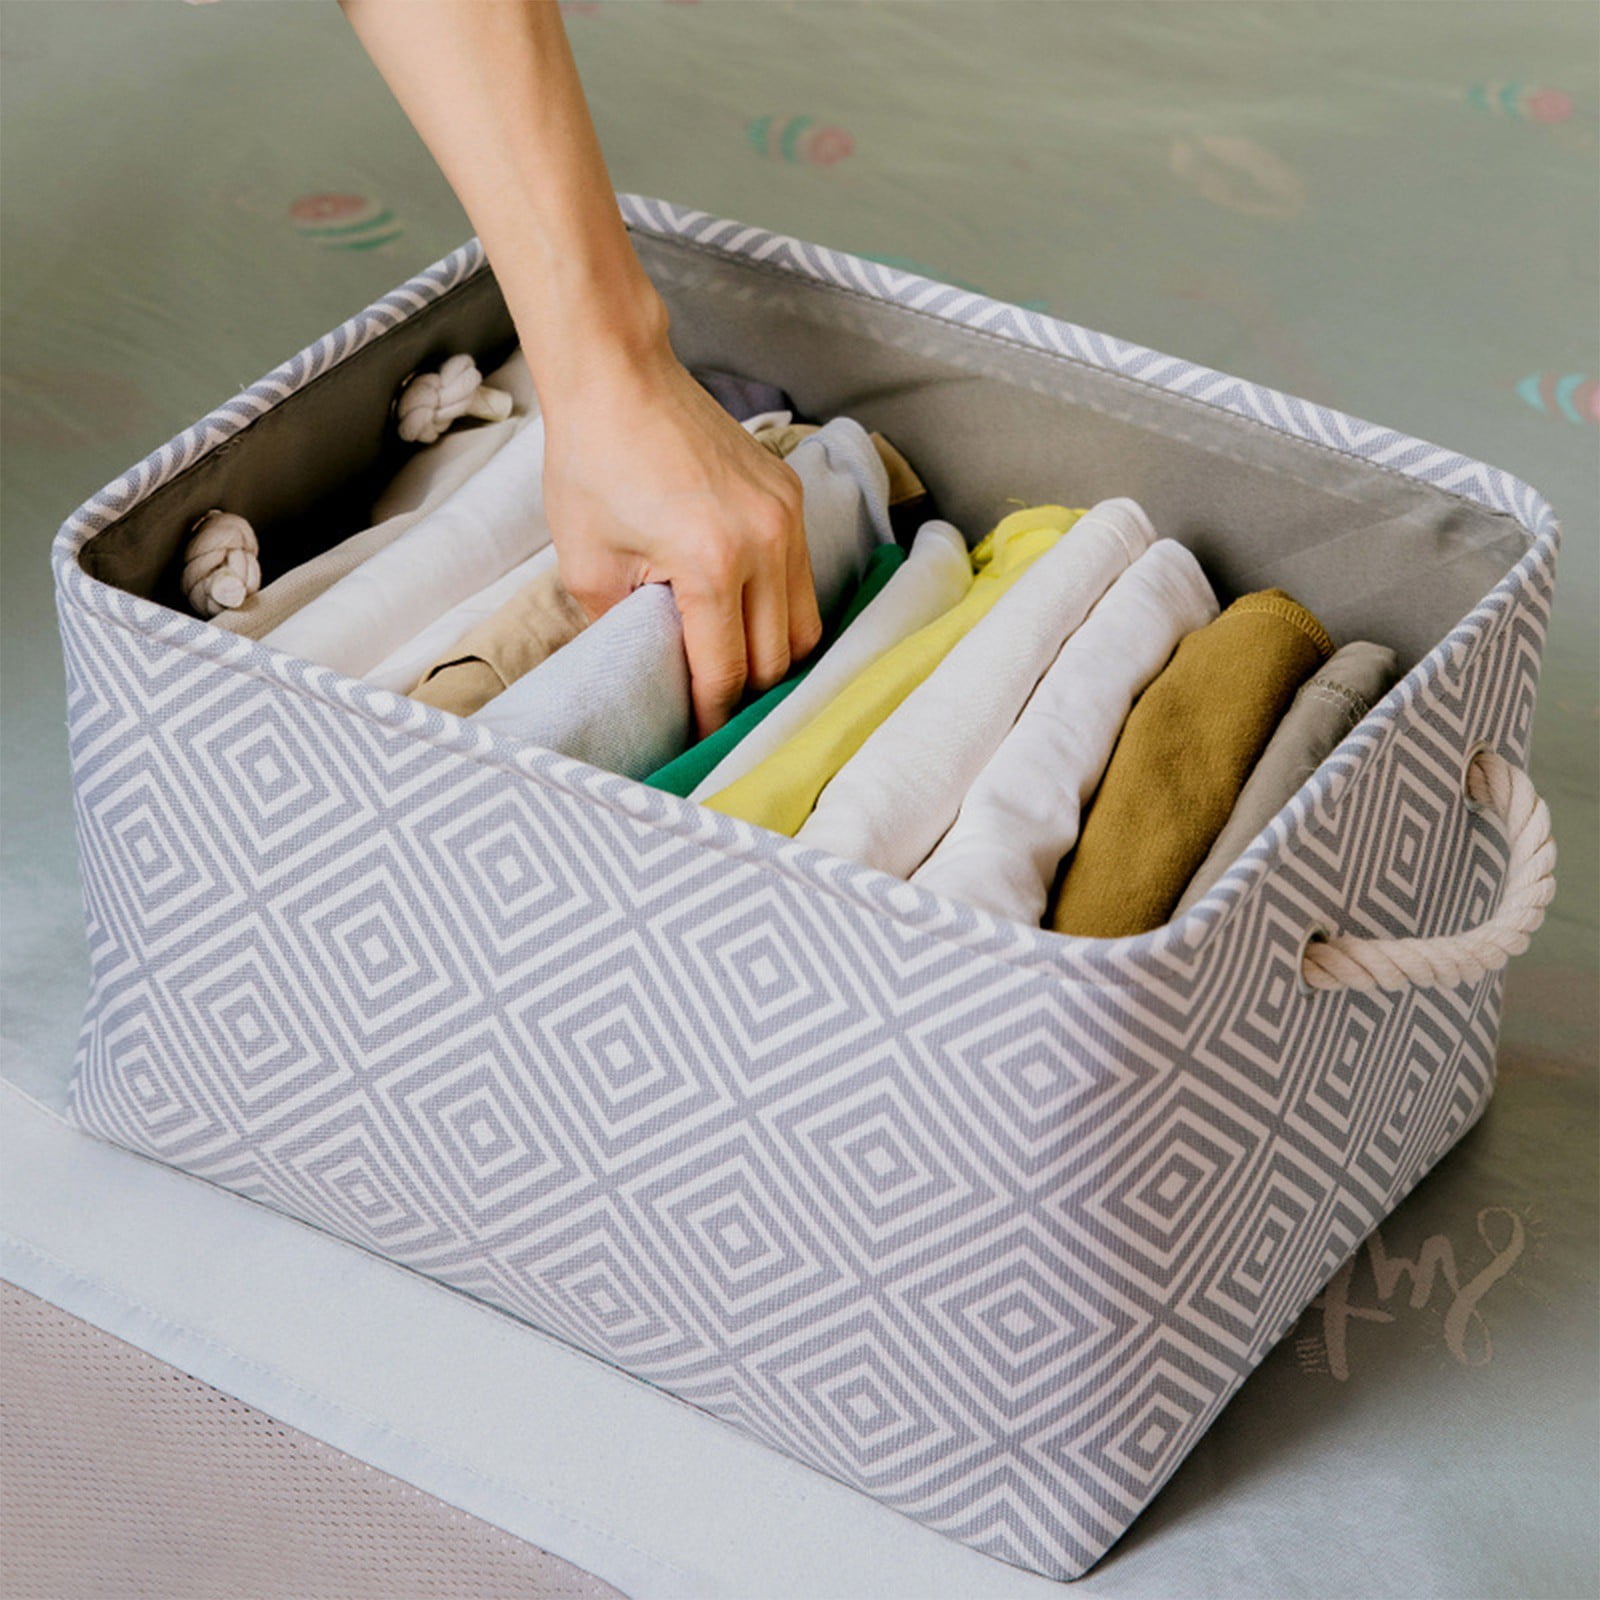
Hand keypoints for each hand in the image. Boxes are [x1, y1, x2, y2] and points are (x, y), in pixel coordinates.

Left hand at [543, 343, 821, 737]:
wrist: (618, 380)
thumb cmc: (592, 465)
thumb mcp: (587, 567)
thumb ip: (625, 630)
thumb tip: (655, 673)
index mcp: (710, 565)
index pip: (725, 671)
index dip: (712, 717)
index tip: (699, 741)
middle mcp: (763, 544)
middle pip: (777, 658)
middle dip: (744, 693)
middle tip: (713, 709)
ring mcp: (786, 519)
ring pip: (805, 625)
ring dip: (773, 655)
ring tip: (736, 667)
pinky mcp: (791, 498)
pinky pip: (802, 578)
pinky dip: (780, 608)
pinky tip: (747, 615)